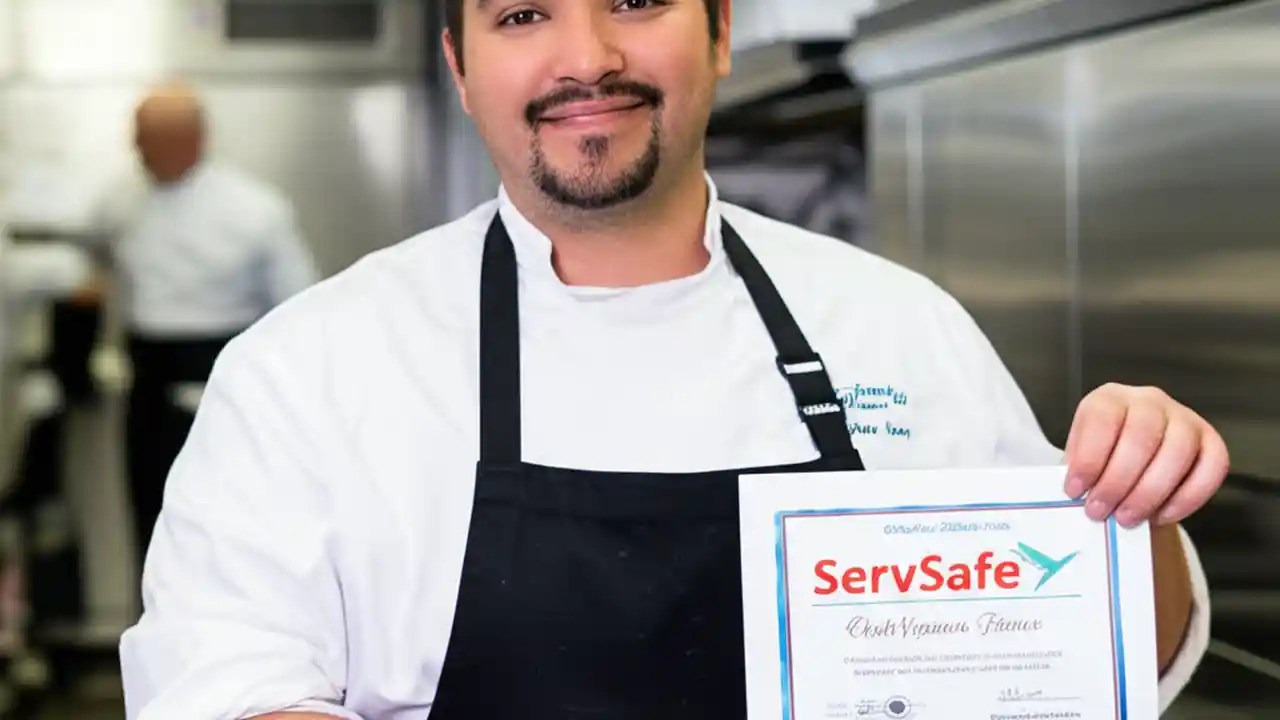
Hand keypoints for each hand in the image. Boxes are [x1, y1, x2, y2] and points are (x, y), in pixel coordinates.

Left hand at [1063, 383, 1227, 527]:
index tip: (1075, 490)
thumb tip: (1076, 498)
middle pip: (1142, 435)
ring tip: (1126, 518)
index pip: (1103, 418)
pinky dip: (1188, 498)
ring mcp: (1185, 418)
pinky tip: (1161, 516)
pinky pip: (1212, 467)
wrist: (1132, 462)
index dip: (1089, 457)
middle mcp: (1149, 401)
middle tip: (1100, 511)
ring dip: (1150, 492)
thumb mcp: (1080, 457)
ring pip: (1178, 451)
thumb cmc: (1102, 458)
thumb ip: (1079, 471)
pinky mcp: (1211, 441)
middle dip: (1118, 481)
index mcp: (1110, 398)